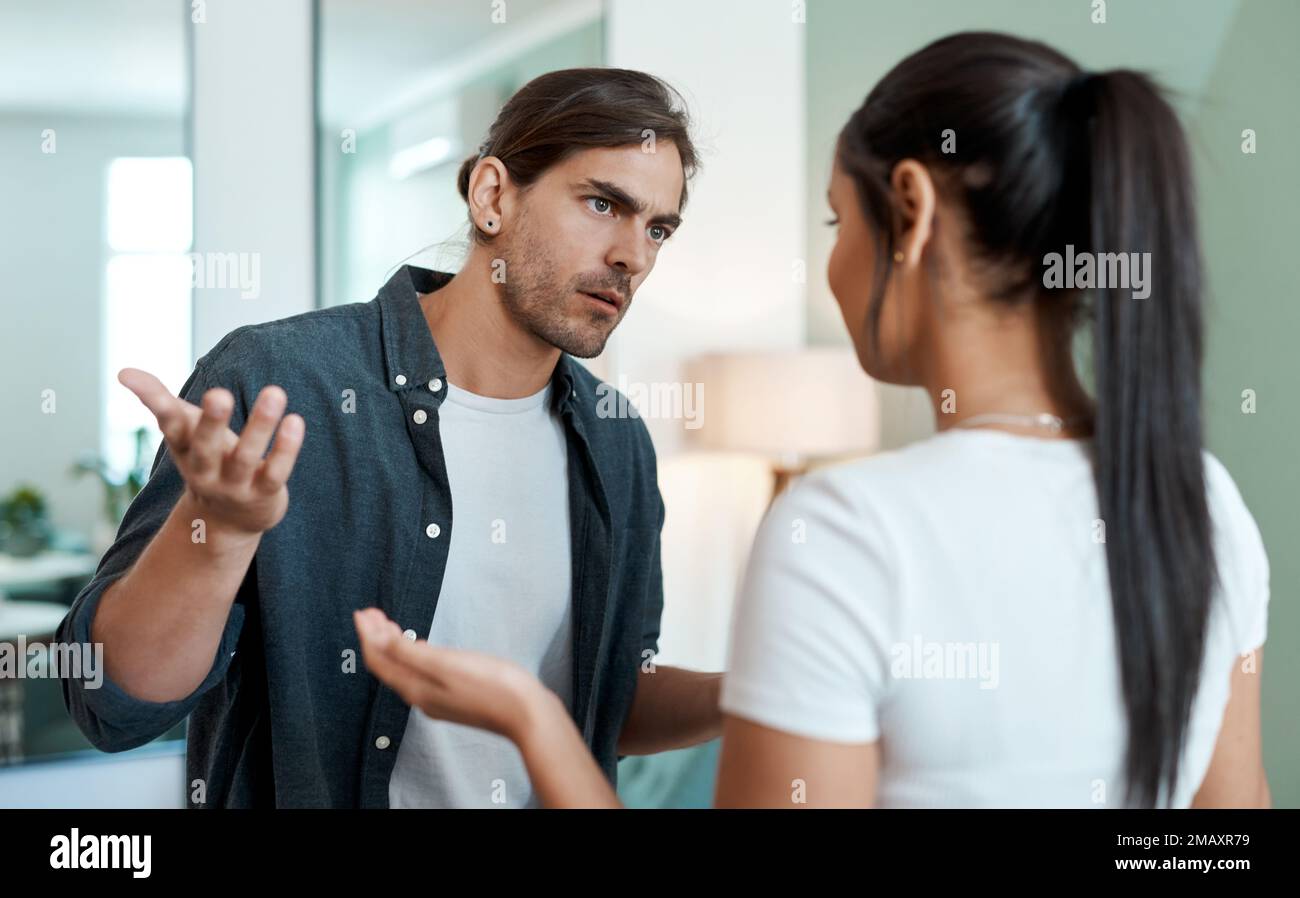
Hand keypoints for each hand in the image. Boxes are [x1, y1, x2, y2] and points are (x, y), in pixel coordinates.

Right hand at [118, 367, 304, 535]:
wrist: (224, 521)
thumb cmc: (205, 459)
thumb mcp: (183, 432)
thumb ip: (158, 400)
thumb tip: (122, 371)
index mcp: (184, 449)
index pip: (170, 426)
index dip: (156, 404)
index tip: (136, 379)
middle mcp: (206, 469)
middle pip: (206, 446)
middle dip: (211, 421)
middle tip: (218, 393)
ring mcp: (235, 484)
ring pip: (247, 456)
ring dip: (260, 425)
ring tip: (274, 392)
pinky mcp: (264, 493)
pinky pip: (276, 471)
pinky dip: (286, 448)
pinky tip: (295, 421)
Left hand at [353, 608, 550, 743]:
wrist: (527, 714)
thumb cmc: (492, 686)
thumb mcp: (446, 664)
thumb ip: (410, 653)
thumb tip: (379, 639)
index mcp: (416, 688)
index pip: (380, 660)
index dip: (367, 635)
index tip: (362, 611)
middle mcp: (423, 696)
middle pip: (389, 665)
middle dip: (377, 637)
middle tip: (372, 612)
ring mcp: (440, 698)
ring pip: (405, 669)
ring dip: (393, 645)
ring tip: (388, 625)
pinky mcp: (457, 695)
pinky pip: (422, 673)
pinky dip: (413, 655)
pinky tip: (421, 648)